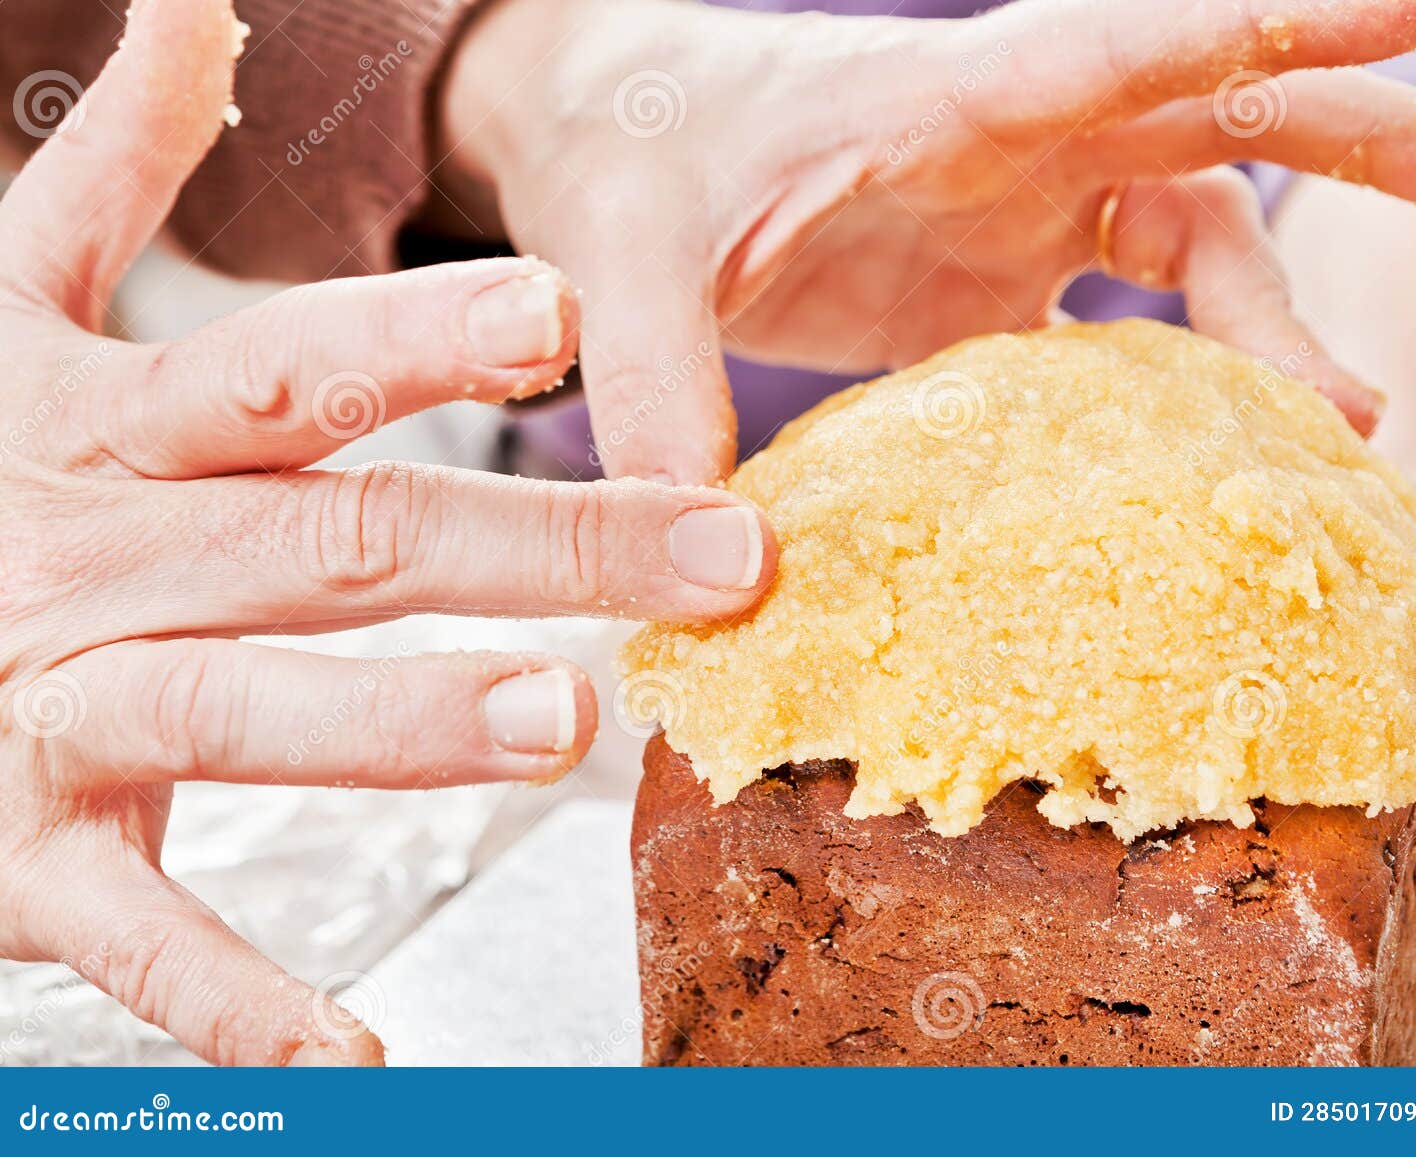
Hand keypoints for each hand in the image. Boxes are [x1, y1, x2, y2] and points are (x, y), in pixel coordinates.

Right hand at [0, 0, 775, 1065]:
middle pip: (342, 541)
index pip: (292, 369)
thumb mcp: (0, 303)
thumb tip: (200, 8)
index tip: (562, 313)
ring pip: (245, 709)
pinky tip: (355, 1054)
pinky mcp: (13, 848)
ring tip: (563, 728)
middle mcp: (108, 558)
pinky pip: (131, 937)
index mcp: (119, 428)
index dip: (418, 337)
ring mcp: (56, 708)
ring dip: (402, 722)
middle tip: (709, 554)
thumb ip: (112, 168)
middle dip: (536, 544)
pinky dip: (234, 999)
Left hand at [438, 0, 1415, 482]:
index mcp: (934, 96)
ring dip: (1288, 314)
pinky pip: (1129, 318)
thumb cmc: (623, 158)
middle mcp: (1003, 140)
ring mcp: (1011, 207)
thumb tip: (707, 561)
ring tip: (1355, 420)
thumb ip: (657, 391)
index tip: (1408, 13)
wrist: (612, 137)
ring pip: (1198, 229)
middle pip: (1217, 116)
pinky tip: (1228, 448)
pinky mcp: (995, 278)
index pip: (1112, 43)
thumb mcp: (621, 260)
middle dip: (1365, 138)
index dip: (1255, 30)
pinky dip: (1188, 376)